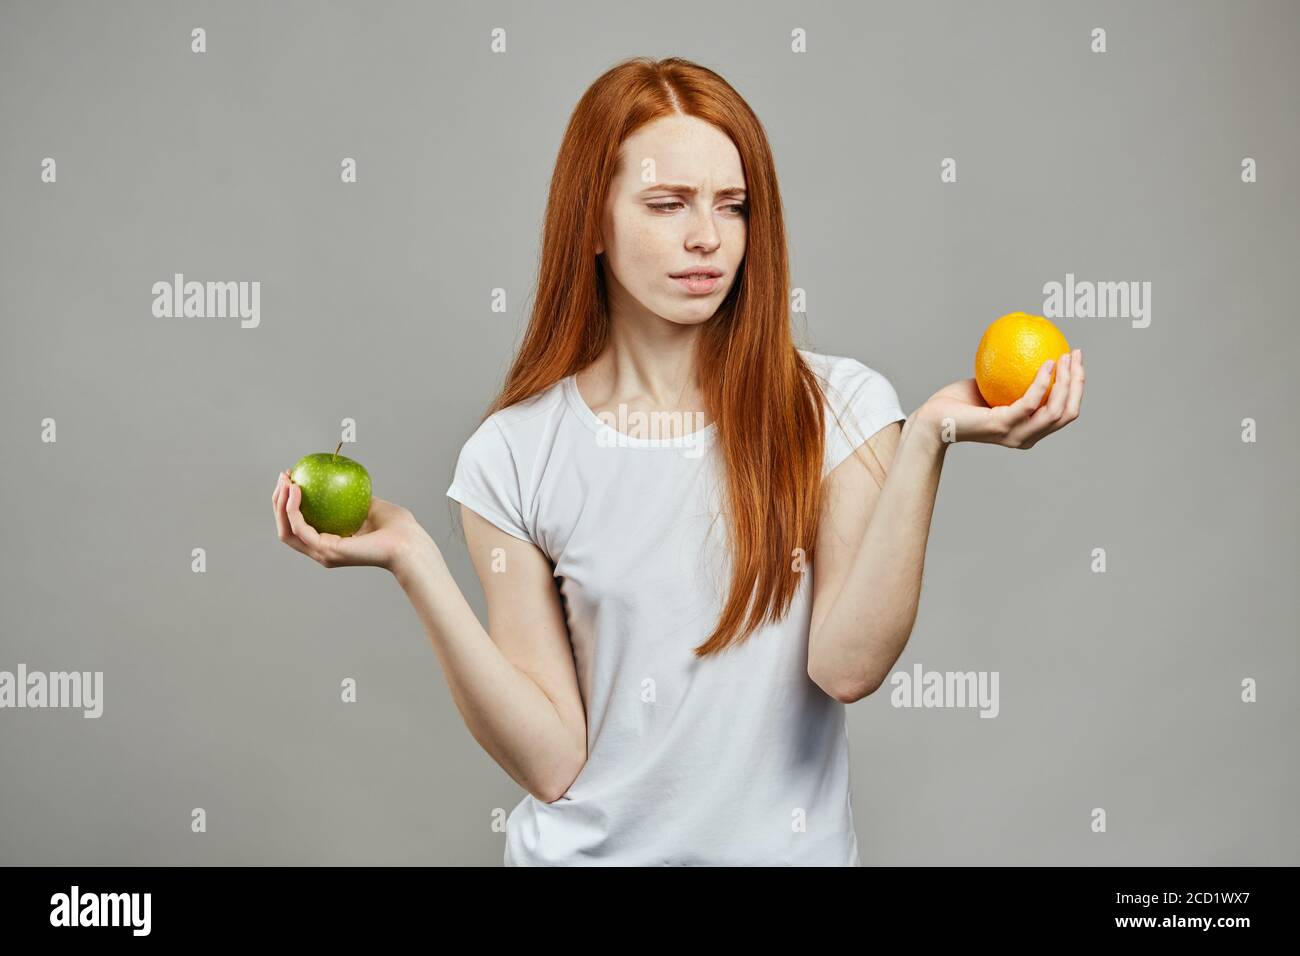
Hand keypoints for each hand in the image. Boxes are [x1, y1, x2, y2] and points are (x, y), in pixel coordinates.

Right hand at [272, 469, 434, 571]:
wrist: (409, 543)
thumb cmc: (399, 528)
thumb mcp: (371, 506)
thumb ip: (352, 497)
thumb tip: (339, 478)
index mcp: (331, 543)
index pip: (299, 526)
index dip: (289, 504)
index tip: (292, 478)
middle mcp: (322, 552)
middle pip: (286, 528)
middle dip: (278, 502)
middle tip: (284, 476)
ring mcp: (322, 553)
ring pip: (287, 529)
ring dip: (280, 503)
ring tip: (286, 480)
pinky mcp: (327, 550)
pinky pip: (301, 527)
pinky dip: (293, 508)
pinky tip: (296, 489)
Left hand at [920, 348, 1084, 448]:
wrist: (932, 420)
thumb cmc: (959, 403)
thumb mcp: (992, 387)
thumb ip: (1012, 376)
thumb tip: (1030, 348)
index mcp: (1028, 430)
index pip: (1064, 413)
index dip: (1076, 388)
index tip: (1076, 361)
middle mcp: (1026, 437)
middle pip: (1067, 413)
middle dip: (1078, 383)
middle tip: (1076, 355)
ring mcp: (1015, 434)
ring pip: (1055, 410)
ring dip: (1066, 381)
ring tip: (1065, 357)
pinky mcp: (1001, 425)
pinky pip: (1030, 402)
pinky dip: (1042, 382)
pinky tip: (1046, 364)